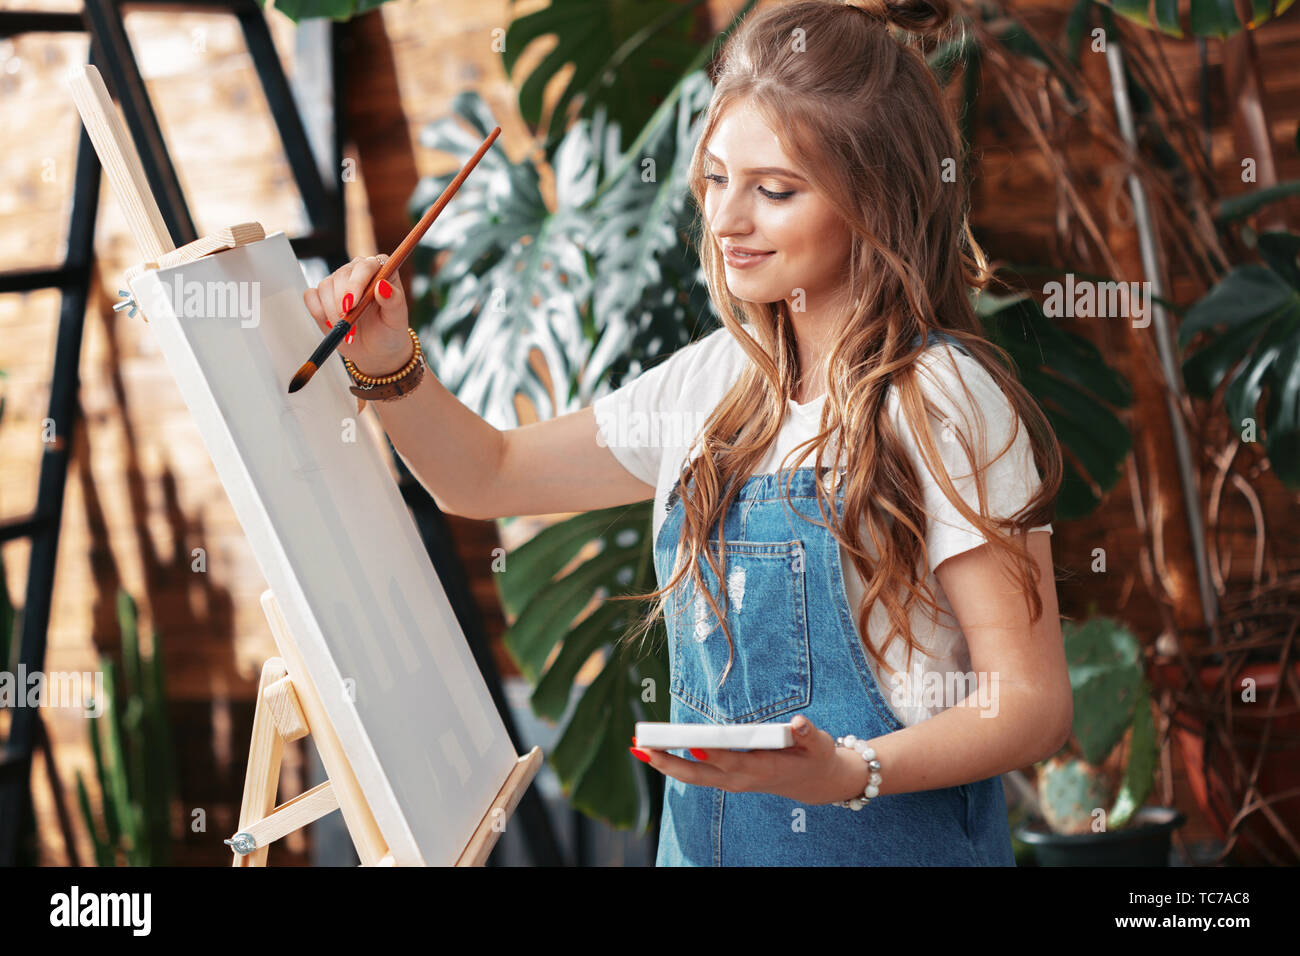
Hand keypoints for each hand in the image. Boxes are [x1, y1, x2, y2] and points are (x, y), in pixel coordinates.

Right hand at [302, 255, 412, 376]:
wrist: (375, 350)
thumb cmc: (389, 331)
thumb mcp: (396, 319)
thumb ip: (393, 301)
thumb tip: (383, 286)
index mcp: (380, 270)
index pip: (366, 266)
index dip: (356, 283)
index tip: (352, 304)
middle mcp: (358, 271)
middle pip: (342, 274)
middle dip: (341, 301)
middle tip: (348, 321)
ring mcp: (338, 282)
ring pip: (325, 286)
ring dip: (332, 311)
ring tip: (348, 329)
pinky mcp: (322, 295)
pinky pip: (311, 296)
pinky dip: (318, 312)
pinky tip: (332, 324)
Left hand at [630, 715, 868, 805]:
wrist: (816, 782)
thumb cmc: (815, 757)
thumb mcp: (819, 744)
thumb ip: (808, 734)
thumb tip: (799, 724)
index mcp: (763, 769)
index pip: (732, 761)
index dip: (713, 755)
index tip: (693, 747)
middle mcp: (742, 779)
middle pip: (701, 775)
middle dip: (671, 762)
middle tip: (643, 749)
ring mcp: (732, 781)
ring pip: (694, 777)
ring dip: (665, 764)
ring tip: (638, 748)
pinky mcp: (727, 778)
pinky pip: (696, 775)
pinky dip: (675, 764)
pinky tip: (656, 753)